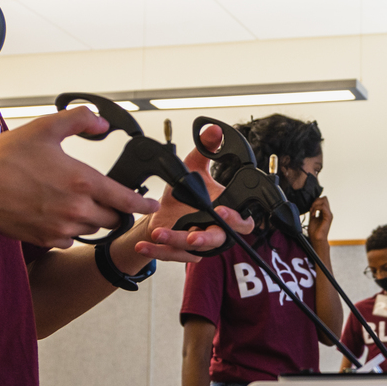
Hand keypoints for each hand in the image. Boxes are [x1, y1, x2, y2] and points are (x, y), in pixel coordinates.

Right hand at [0, 108, 158, 247]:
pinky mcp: (45, 240)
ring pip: (91, 228)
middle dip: (112, 207)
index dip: (143, 203)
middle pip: (111, 217)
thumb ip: (79, 120)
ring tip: (73, 199)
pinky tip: (54, 212)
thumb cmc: (4, 158)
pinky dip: (69, 228)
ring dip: (91, 217)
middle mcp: (76, 210)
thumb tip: (101, 124)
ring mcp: (61, 228)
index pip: (126, 200)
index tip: (152, 205)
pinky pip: (69, 238)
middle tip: (101, 194)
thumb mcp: (44, 127)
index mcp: (82, 183)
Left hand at [137, 123, 254, 261]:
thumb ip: (205, 150)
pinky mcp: (180, 253)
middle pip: (219, 240)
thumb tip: (213, 130)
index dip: (236, 219)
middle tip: (194, 235)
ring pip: (193, 250)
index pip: (242, 222)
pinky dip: (157, 252)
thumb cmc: (184, 195)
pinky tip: (143, 245)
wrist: (163, 213)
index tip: (220, 210)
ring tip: (159, 233)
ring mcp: (198, 244)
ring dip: (176, 243)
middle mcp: (214, 231)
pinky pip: (171, 256)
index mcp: (225, 213)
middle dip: (207, 239)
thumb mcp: (193, 169)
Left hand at [305, 196, 332, 242]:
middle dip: (316, 201)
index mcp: (325, 213)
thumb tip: (311, 207)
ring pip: (324, 201)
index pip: (323, 201)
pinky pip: (323, 207)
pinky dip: (316, 208)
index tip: (310, 209)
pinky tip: (313, 214)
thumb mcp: (312, 219)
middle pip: (324, 198)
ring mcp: (329, 214)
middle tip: (311, 209)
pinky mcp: (328, 217)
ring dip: (315, 204)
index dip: (316, 202)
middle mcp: (328, 212)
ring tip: (312, 212)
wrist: (317, 239)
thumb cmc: (314, 232)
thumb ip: (313, 212)